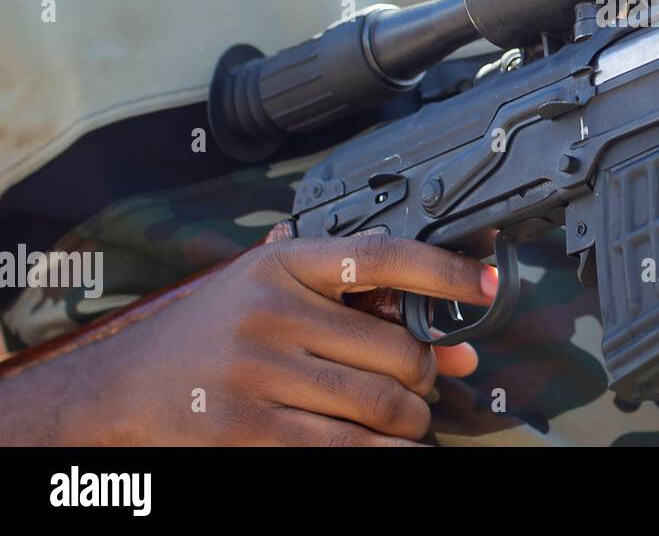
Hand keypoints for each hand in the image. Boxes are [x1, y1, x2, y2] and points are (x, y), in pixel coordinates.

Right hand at [85, 235, 494, 444]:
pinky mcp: (251, 431)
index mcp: (283, 266)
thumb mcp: (272, 292)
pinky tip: (391, 447)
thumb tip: (457, 350)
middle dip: (425, 375)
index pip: (383, 255)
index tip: (485, 283)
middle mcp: (273, 312)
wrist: (124, 387)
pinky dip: (386, 452)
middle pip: (398, 350)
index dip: (445, 269)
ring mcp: (260, 373)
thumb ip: (355, 307)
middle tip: (422, 381)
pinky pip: (350, 448)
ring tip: (405, 418)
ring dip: (412, 420)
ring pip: (384, 404)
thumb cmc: (214, 333)